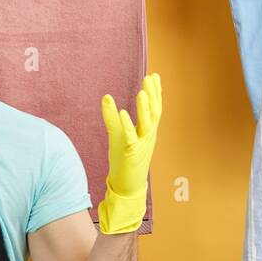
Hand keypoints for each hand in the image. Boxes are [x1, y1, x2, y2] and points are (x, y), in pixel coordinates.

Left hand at [97, 72, 161, 234]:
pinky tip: (123, 113)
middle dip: (153, 95)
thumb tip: (106, 97)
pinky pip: (131, 138)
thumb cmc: (124, 159)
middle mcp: (148, 136)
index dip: (155, 92)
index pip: (155, 108)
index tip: (154, 76)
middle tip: (150, 78)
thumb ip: (113, 116)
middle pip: (155, 112)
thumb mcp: (119, 134)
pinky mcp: (131, 154)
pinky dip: (128, 125)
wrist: (127, 185)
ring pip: (148, 124)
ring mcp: (142, 145)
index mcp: (148, 131)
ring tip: (142, 91)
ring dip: (144, 108)